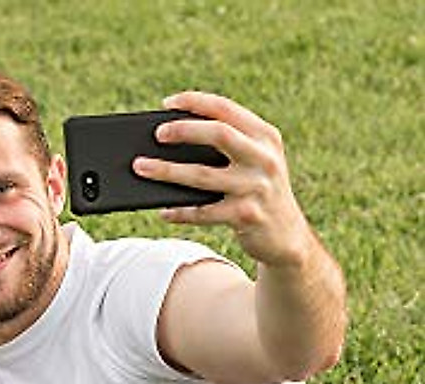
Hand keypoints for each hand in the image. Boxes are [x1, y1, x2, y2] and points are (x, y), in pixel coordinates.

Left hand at [133, 91, 316, 268]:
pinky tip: (163, 211)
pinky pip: (203, 212)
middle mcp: (263, 158)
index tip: (168, 103)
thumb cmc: (259, 192)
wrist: (286, 236)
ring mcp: (255, 187)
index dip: (195, 102)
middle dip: (184, 130)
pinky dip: (180, 212)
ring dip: (167, 171)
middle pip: (218, 134)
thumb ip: (231, 145)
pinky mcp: (246, 215)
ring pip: (202, 175)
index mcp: (265, 136)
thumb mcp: (256, 162)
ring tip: (141, 168)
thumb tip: (175, 137)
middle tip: (157, 134)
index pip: (227, 109)